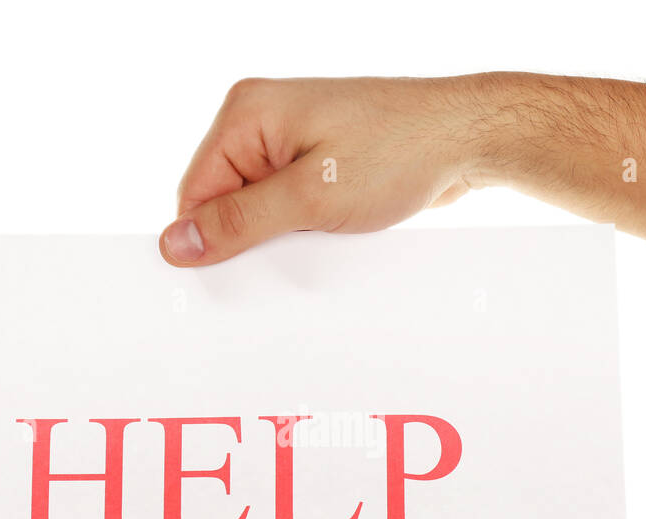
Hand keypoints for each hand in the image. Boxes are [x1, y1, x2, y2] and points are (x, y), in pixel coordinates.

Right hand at [159, 76, 490, 266]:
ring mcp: (292, 143)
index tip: (226, 277)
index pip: (195, 192)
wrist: (467, 140)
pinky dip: (303, 231)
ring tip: (319, 237)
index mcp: (247, 113)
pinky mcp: (318, 164)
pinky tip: (329, 236)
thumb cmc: (400, 149)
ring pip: (259, 211)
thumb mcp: (310, 197)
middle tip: (286, 255)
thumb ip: (240, 221)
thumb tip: (178, 242)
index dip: (208, 239)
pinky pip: (290, 208)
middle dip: (249, 239)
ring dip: (281, 238)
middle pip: (224, 202)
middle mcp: (263, 122)